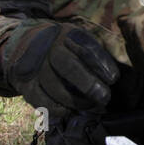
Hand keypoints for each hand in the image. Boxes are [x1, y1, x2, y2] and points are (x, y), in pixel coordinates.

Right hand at [0, 20, 120, 114]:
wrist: (27, 45)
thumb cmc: (66, 47)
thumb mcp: (80, 39)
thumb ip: (97, 51)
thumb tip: (117, 73)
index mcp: (68, 34)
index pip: (85, 47)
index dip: (101, 63)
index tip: (113, 78)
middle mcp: (49, 47)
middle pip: (67, 65)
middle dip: (88, 84)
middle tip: (104, 97)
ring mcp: (35, 66)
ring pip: (54, 86)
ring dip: (76, 101)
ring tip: (92, 105)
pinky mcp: (26, 84)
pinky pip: (41, 101)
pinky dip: (59, 109)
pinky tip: (72, 110)